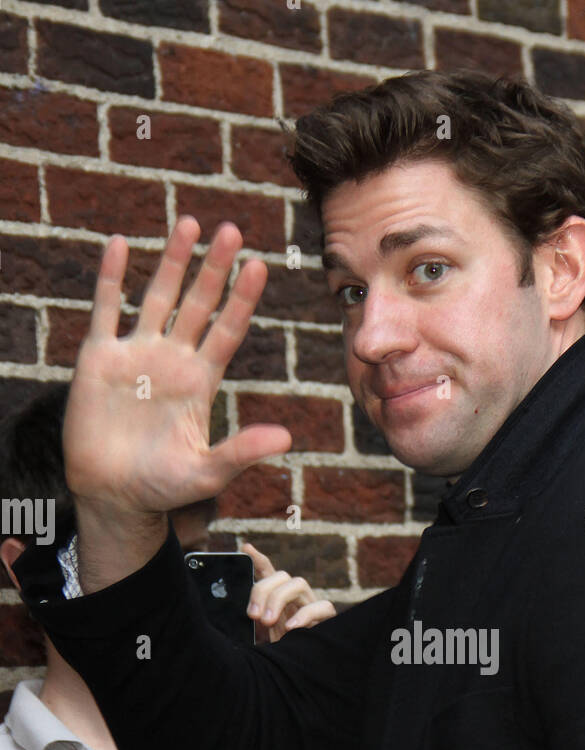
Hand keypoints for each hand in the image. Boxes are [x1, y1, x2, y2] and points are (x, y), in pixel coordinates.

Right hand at [63, 217, 291, 518]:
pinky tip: (119, 244)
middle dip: (214, 268)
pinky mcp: (99, 359)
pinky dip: (111, 278)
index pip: (227, 331)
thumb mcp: (207, 471)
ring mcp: (136, 355)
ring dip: (172, 261)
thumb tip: (287, 439)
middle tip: (232, 230)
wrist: (112, 495)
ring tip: (189, 222)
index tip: (259, 265)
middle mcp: (172, 360)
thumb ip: (242, 451)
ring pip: (157, 297)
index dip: (242, 299)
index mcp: (200, 382)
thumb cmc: (162, 488)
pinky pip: (105, 309)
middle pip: (198, 304)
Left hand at [241, 542, 336, 643]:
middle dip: (263, 590)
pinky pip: (322, 606)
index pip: (268, 572)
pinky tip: (292, 627)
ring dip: (279, 599)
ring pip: (298, 584)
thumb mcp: (258, 634)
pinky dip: (306, 614)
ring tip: (267, 621)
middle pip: (281, 575)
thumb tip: (235, 611)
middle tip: (252, 614)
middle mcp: (294, 597)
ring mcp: (310, 604)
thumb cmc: (278, 652)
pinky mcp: (326, 618)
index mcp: (276, 597)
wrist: (296, 672)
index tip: (245, 549)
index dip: (258, 559)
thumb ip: (252, 619)